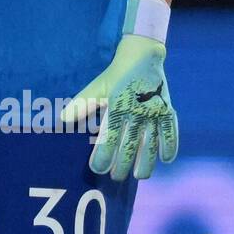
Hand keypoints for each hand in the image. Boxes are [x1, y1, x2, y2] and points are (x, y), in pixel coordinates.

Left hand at [60, 34, 177, 180]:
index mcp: (117, 106)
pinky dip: (170, 145)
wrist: (142, 55)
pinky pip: (171, 130)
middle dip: (122, 164)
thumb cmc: (115, 75)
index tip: (97, 169)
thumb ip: (82, 104)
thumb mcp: (97, 87)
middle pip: (130, 145)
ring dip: (146, 161)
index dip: (103, 155)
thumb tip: (63, 119)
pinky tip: (166, 159)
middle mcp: (137, 111)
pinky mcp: (167, 108)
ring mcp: (154, 111)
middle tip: (116, 178)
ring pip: (151, 142)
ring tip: (140, 176)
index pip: (109, 137)